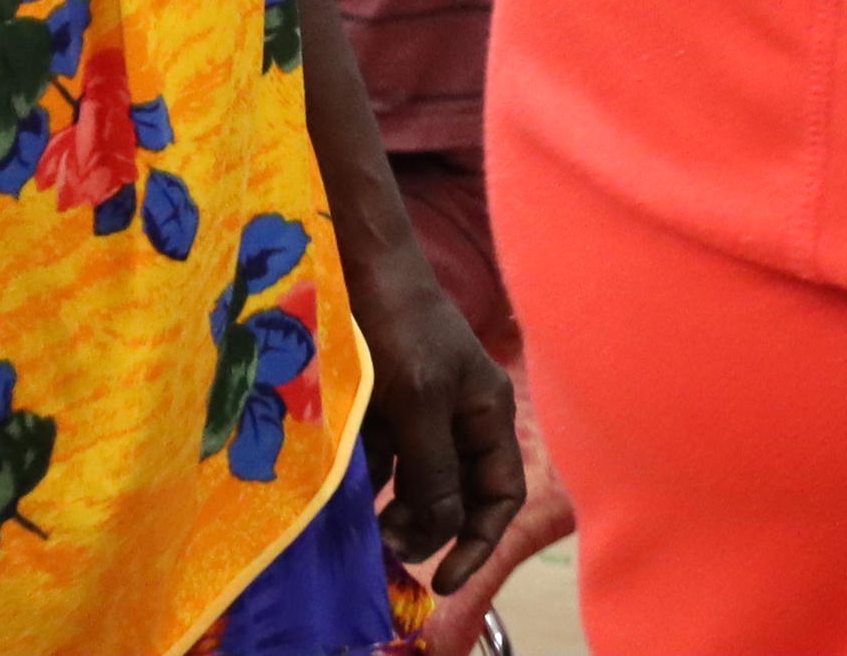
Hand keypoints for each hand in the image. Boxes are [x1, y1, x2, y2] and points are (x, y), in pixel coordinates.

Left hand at [354, 255, 528, 588]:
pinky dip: (369, 481)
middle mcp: (461, 419)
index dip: (479, 540)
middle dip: (428, 528)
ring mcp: (423, 414)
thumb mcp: (420, 400)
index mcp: (488, 413)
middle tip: (385, 546)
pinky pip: (384, 462)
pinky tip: (346, 483)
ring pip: (417, 483)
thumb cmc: (400, 327)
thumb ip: (434, 467)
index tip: (442, 578)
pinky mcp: (386, 409)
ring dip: (395, 509)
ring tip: (363, 522)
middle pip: (458, 495)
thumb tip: (441, 529)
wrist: (359, 269)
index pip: (500, 494)